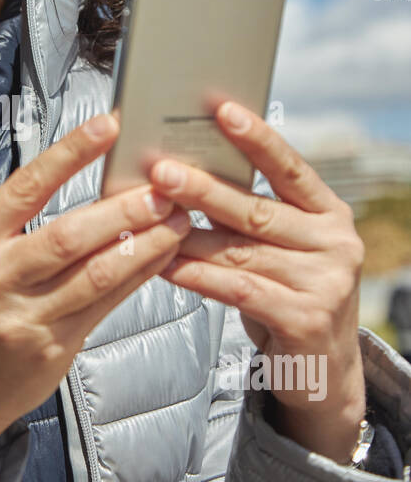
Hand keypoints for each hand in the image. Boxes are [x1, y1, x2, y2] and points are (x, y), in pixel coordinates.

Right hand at [0, 113, 190, 476]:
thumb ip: (23, 223)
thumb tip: (94, 179)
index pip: (26, 189)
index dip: (70, 154)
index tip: (109, 126)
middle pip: (68, 236)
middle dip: (123, 210)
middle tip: (163, 190)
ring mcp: (23, 317)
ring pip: (95, 274)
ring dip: (144, 244)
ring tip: (176, 220)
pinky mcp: (52, 347)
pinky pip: (106, 304)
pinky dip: (138, 275)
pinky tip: (161, 256)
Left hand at [147, 99, 366, 462]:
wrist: (323, 372)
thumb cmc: (289, 296)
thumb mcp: (281, 249)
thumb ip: (251, 214)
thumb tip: (187, 172)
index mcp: (330, 214)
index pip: (291, 168)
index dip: (257, 138)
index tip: (222, 109)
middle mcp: (336, 244)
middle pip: (257, 210)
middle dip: (203, 189)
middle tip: (160, 169)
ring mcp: (326, 283)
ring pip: (240, 252)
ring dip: (186, 235)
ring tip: (146, 217)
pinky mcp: (306, 319)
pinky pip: (237, 289)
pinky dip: (196, 275)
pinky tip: (164, 265)